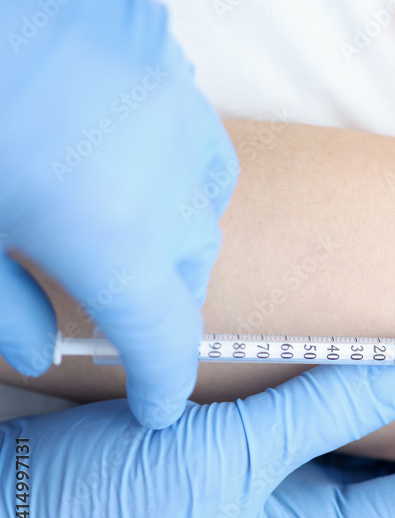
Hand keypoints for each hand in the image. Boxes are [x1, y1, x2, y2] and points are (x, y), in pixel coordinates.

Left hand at [0, 1, 237, 427]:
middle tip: (115, 315)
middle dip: (161, 305)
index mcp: (110, 236)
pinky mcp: (169, 67)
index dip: (163, 384)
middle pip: (192, 273)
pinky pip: (199, 143)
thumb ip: (1, 303)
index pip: (164, 339)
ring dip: (179, 239)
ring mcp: (175, 116)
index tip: (157, 407)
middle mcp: (165, 181)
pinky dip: (184, 174)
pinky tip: (142, 167)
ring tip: (131, 237)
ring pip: (208, 208)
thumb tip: (39, 350)